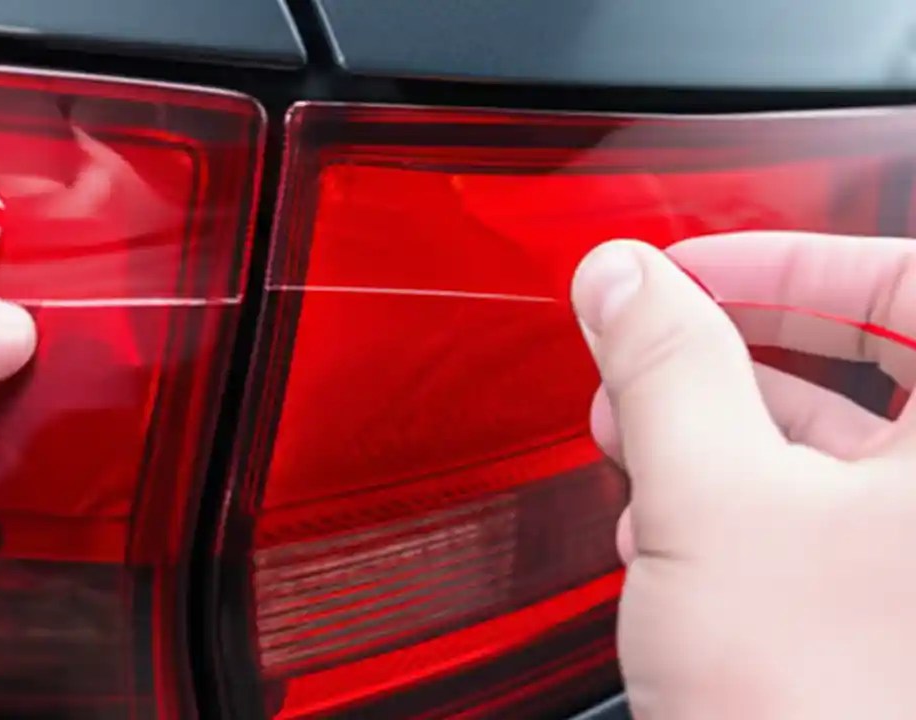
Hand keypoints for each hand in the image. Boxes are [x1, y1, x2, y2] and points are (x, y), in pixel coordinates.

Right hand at [573, 233, 915, 718]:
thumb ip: (665, 365)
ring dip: (721, 430)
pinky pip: (832, 521)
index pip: (909, 277)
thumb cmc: (824, 709)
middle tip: (648, 350)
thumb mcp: (714, 503)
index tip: (689, 268)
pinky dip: (745, 504)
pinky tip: (667, 528)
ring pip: (841, 445)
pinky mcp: (898, 617)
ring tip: (633, 440)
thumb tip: (624, 280)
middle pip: (872, 358)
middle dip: (732, 350)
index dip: (785, 256)